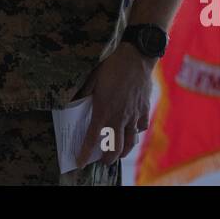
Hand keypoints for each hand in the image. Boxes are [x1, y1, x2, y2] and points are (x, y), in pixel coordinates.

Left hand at [75, 44, 153, 167]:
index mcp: (103, 110)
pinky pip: (141, 128)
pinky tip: (133, 130)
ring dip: (123, 151)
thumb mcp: (92, 78)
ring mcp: (133, 115)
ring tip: (118, 153)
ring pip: (130, 142)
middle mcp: (119, 117)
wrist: (136, 57)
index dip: (86, 152)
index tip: (80, 161)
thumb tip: (74, 101)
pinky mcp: (144, 110)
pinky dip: (136, 133)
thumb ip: (84, 93)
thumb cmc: (112, 66)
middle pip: (115, 148)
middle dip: (108, 158)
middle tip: (103, 161)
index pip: (93, 138)